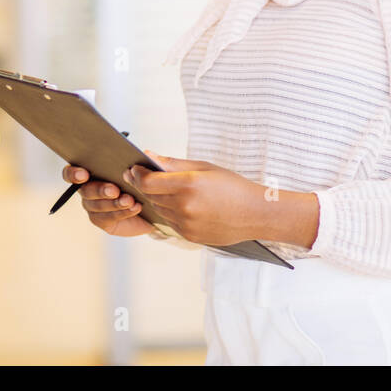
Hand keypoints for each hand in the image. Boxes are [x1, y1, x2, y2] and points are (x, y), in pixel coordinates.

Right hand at [62, 158, 156, 237]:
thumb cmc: (145, 181)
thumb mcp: (148, 168)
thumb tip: (146, 153)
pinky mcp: (103, 220)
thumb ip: (147, 161)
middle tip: (114, 190)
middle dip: (100, 190)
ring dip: (113, 203)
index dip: (73, 173)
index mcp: (93, 170)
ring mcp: (94, 206)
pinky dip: (121, 213)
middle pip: (85, 190)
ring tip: (130, 200)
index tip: (84, 174)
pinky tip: (134, 208)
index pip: (72, 171)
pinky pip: (107, 218)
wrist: (154, 204)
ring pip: (96, 206)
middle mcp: (89, 189)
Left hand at [122, 150, 267, 247]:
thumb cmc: (233, 186)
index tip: (135, 168)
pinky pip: (170, 222)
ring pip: (159, 209)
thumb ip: (174, 163)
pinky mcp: (189, 236)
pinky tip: (185, 205)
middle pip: (151, 195)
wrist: (256, 214)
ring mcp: (186, 223)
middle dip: (147, 185)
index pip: (148, 182)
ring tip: (171, 190)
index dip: (137, 174)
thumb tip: (149, 155)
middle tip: (146, 176)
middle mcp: (185, 206)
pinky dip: (171, 212)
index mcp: (189, 184)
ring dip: (159, 199)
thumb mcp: (205, 168)